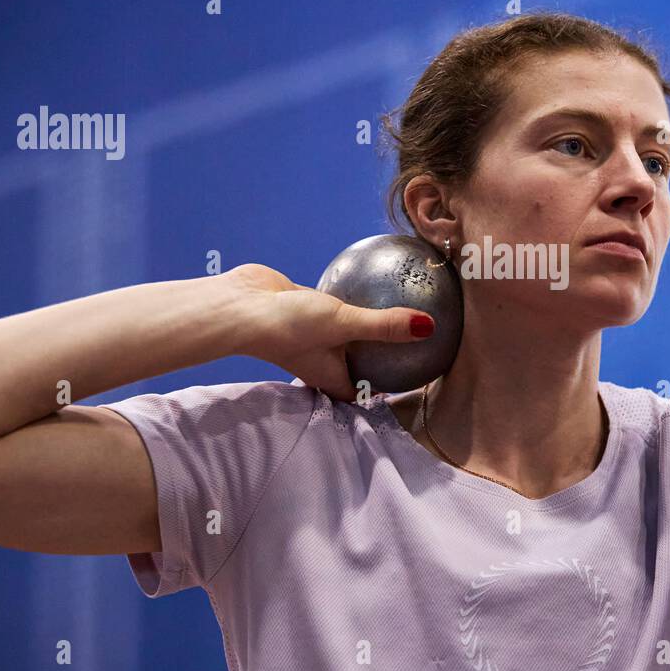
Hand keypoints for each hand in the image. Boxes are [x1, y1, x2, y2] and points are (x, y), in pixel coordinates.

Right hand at [225, 263, 433, 401]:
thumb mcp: (344, 324)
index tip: (410, 378)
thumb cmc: (289, 326)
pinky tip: (372, 279)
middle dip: (382, 355)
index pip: (363, 391)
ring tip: (401, 309)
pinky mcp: (306, 309)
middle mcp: (323, 360)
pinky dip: (351, 298)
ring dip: (369, 325)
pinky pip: (336, 305)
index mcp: (332, 377)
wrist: (240, 306)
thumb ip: (385, 326)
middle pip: (359, 361)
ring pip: (349, 332)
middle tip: (415, 342)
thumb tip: (429, 328)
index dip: (385, 389)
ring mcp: (314, 334)